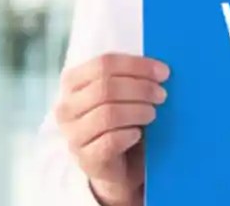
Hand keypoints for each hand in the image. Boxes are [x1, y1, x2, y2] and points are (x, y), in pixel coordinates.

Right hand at [54, 53, 169, 205]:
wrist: (119, 165)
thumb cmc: (122, 122)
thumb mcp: (123, 95)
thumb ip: (132, 78)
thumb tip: (160, 69)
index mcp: (73, 82)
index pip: (103, 64)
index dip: (136, 65)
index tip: (163, 72)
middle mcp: (67, 107)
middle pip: (105, 88)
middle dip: (140, 88)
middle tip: (161, 95)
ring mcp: (73, 134)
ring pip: (108, 114)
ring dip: (137, 111)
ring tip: (152, 114)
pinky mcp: (86, 158)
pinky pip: (110, 141)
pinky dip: (129, 135)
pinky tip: (137, 134)